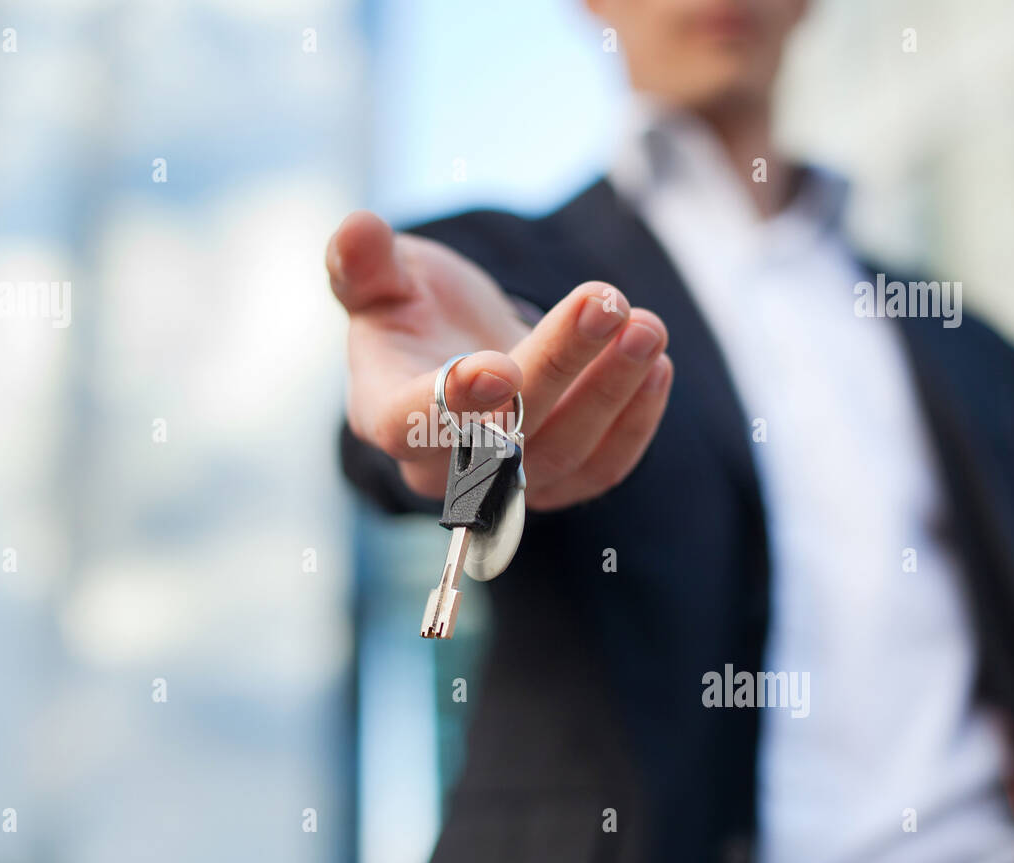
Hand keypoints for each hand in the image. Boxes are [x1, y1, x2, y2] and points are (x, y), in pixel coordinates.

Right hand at [328, 210, 671, 510]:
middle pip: (505, 432)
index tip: (500, 367)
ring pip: (563, 452)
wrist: (458, 354)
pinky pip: (600, 470)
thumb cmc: (415, 314)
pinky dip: (634, 423)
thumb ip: (366, 262)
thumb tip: (356, 228)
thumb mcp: (386, 280)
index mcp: (385, 412)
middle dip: (561, 363)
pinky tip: (656, 366)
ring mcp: (504, 482)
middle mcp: (441, 465)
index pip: (411, 423)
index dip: (453, 401)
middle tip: (607, 302)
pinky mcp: (556, 484)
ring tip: (647, 326)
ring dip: (612, 391)